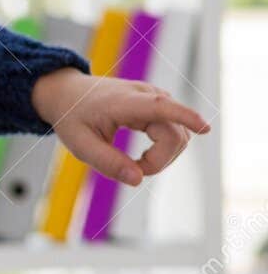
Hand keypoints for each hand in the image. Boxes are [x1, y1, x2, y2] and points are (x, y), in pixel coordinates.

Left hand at [30, 67, 209, 185]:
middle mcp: (144, 95)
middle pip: (174, 133)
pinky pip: (174, 129)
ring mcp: (154, 97)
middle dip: (160, 161)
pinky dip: (164, 147)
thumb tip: (138, 180)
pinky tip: (145, 155)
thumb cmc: (72, 118)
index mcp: (123, 102)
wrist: (67, 93)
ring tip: (134, 163)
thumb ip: (107, 163)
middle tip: (131, 171)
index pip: (161, 107)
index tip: (206, 129)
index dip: (185, 117)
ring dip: (163, 155)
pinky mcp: (158, 103)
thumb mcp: (79, 145)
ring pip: (178, 133)